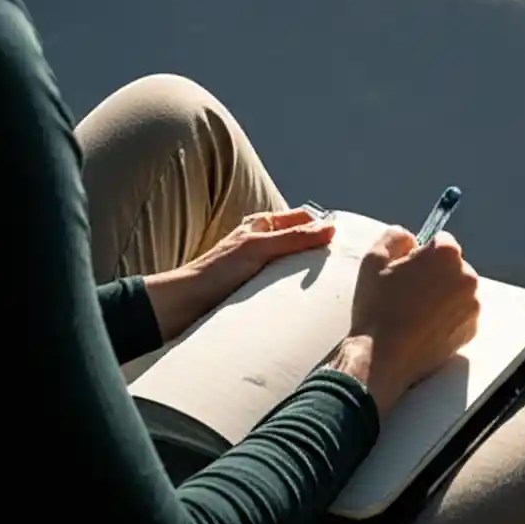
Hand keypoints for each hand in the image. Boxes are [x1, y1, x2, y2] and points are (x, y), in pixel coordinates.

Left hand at [144, 207, 335, 341]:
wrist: (185, 304)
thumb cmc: (216, 271)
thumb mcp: (259, 248)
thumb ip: (295, 237)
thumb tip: (331, 228)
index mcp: (262, 225)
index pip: (303, 219)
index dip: (321, 227)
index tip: (339, 244)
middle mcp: (262, 243)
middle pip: (301, 241)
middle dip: (317, 251)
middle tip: (338, 267)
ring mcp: (260, 266)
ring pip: (294, 264)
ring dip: (306, 273)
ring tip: (323, 286)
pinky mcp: (256, 288)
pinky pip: (284, 285)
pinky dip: (295, 290)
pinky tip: (304, 300)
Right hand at [326, 226, 480, 416]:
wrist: (382, 357)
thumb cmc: (377, 307)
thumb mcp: (373, 260)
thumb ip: (395, 237)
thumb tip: (410, 237)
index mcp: (447, 255)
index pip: (441, 241)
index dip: (422, 253)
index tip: (407, 269)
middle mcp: (467, 277)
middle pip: (453, 266)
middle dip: (435, 274)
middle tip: (409, 292)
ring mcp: (473, 305)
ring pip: (457, 291)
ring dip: (443, 295)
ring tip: (415, 312)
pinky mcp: (472, 329)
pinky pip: (461, 314)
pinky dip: (448, 317)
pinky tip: (424, 326)